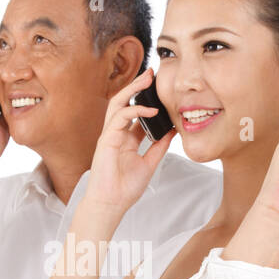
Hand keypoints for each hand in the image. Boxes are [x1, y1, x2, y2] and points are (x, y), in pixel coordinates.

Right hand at [83, 68, 174, 213]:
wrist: (111, 204)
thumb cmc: (125, 188)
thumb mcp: (149, 163)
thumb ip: (159, 146)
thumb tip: (173, 131)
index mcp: (126, 139)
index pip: (135, 112)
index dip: (147, 100)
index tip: (160, 89)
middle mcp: (116, 134)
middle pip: (124, 102)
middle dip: (137, 86)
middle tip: (151, 73)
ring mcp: (109, 135)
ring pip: (118, 104)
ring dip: (132, 89)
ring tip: (147, 79)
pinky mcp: (106, 139)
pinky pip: (119, 117)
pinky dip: (134, 110)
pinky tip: (150, 110)